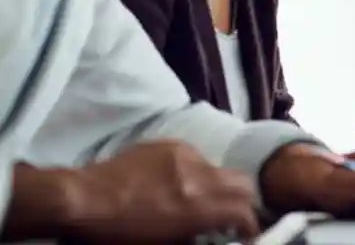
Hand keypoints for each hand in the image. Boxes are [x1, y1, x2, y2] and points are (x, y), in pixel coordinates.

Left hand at [60, 141, 257, 243]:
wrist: (79, 200)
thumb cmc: (116, 233)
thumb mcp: (161, 244)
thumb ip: (194, 235)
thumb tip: (211, 234)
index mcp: (196, 207)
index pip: (243, 211)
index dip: (251, 225)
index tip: (246, 233)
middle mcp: (197, 176)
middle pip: (242, 183)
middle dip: (244, 200)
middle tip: (233, 214)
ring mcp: (184, 155)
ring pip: (218, 168)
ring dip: (216, 185)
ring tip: (198, 197)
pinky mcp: (168, 144)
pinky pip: (194, 156)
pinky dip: (193, 170)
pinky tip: (174, 181)